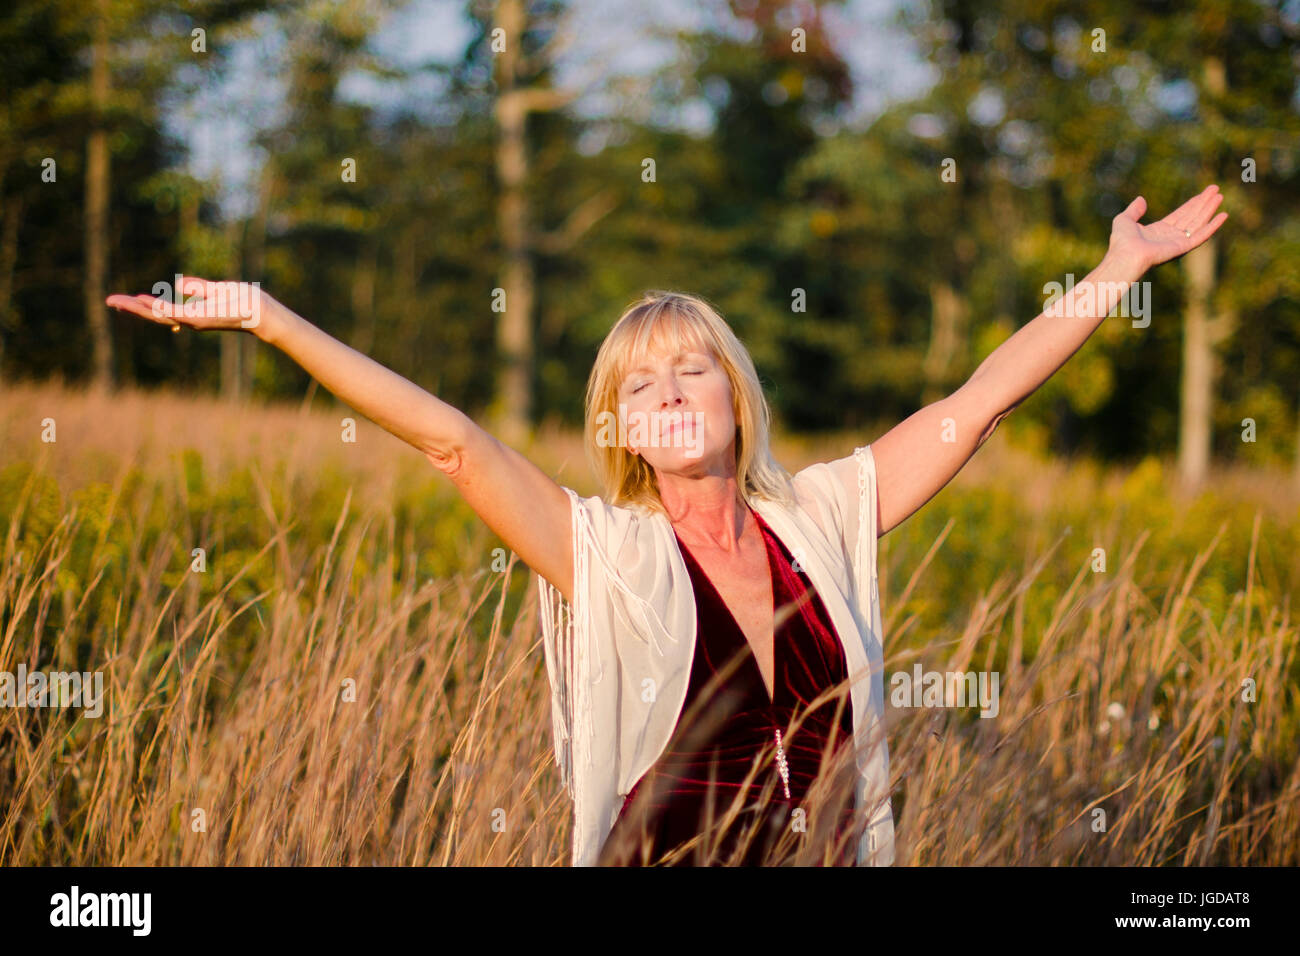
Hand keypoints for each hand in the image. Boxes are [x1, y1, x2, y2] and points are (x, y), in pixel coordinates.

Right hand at [105, 275, 279, 339]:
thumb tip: (178, 284)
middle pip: (154, 315)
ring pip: (158, 315)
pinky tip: (142, 302)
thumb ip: (198, 287)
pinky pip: (174, 313)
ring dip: (137, 308)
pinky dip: (158, 309)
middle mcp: (189, 320)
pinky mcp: (199, 319)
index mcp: (192, 314)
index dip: (142, 305)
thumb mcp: (216, 289)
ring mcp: (193, 321)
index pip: (161, 310)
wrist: (260, 312)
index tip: (124, 300)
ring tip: (117, 302)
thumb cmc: (243, 302)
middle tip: (109, 301)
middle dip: (131, 308)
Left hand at [1107, 185, 1227, 274]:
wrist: (1125, 256)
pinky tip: (1223, 215)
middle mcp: (1170, 237)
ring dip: (1209, 209)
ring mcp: (1177, 242)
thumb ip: (1134, 210)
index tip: (1204, 193)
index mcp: (1158, 231)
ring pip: (1198, 223)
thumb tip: (1141, 199)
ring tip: (1220, 196)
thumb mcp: (1124, 220)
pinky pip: (1201, 235)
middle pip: (1191, 217)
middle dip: (1204, 203)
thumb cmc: (1121, 242)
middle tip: (1216, 189)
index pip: (1180, 215)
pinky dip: (1213, 226)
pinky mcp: (1182, 247)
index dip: (1192, 204)